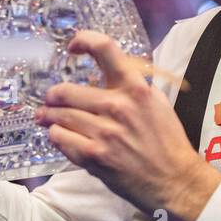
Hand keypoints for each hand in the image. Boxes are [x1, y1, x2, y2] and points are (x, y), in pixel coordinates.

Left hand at [36, 32, 220, 220]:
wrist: (174, 180)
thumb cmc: (167, 141)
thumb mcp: (158, 103)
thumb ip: (133, 86)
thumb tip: (110, 74)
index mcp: (136, 88)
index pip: (105, 49)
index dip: (83, 40)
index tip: (73, 47)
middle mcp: (117, 106)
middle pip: (67, 90)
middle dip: (54, 95)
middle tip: (51, 98)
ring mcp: (103, 133)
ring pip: (59, 116)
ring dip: (49, 116)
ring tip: (46, 116)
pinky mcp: (93, 156)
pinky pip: (60, 139)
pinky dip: (56, 135)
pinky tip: (58, 135)